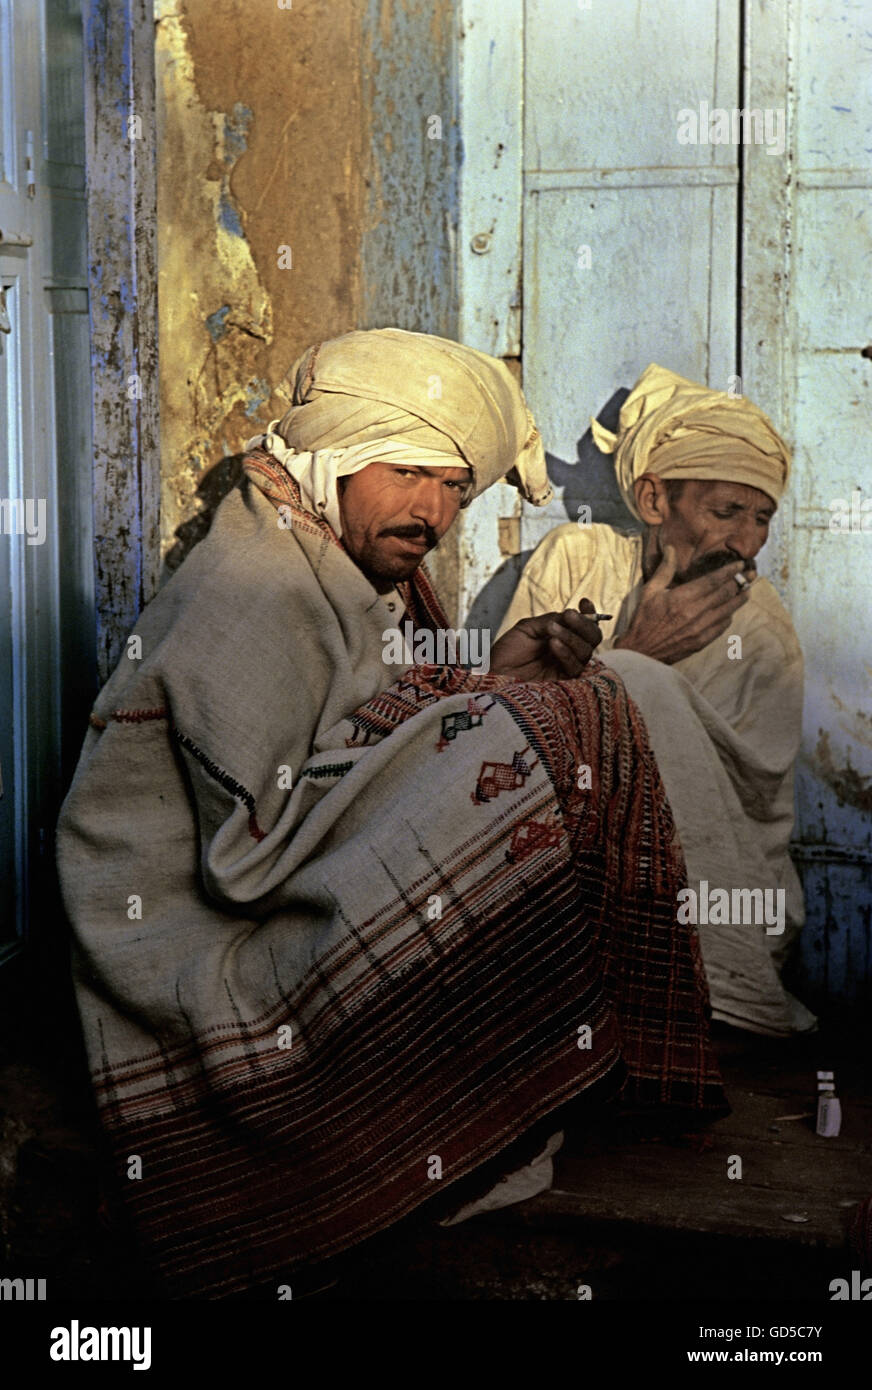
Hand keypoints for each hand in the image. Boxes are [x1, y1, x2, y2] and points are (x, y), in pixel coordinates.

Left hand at [490, 600, 602, 680]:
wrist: (492, 677)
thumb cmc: (506, 654)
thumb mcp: (527, 629)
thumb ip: (550, 620)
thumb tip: (570, 615)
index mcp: (561, 638)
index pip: (583, 627)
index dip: (588, 614)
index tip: (584, 601)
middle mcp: (567, 652)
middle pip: (592, 638)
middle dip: (584, 624)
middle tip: (569, 614)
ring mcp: (566, 668)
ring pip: (586, 651)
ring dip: (571, 636)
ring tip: (552, 629)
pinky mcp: (564, 684)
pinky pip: (574, 667)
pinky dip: (566, 653)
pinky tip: (553, 643)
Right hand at [613, 546, 752, 664]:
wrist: (641, 651)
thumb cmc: (643, 620)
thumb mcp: (650, 591)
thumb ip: (664, 570)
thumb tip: (671, 548)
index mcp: (682, 598)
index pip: (713, 580)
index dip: (730, 571)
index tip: (740, 564)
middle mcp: (695, 612)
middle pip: (725, 593)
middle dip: (740, 581)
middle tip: (751, 573)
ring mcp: (701, 628)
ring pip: (728, 609)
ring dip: (740, 598)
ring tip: (747, 589)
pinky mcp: (702, 641)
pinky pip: (723, 625)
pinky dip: (729, 615)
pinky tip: (731, 610)